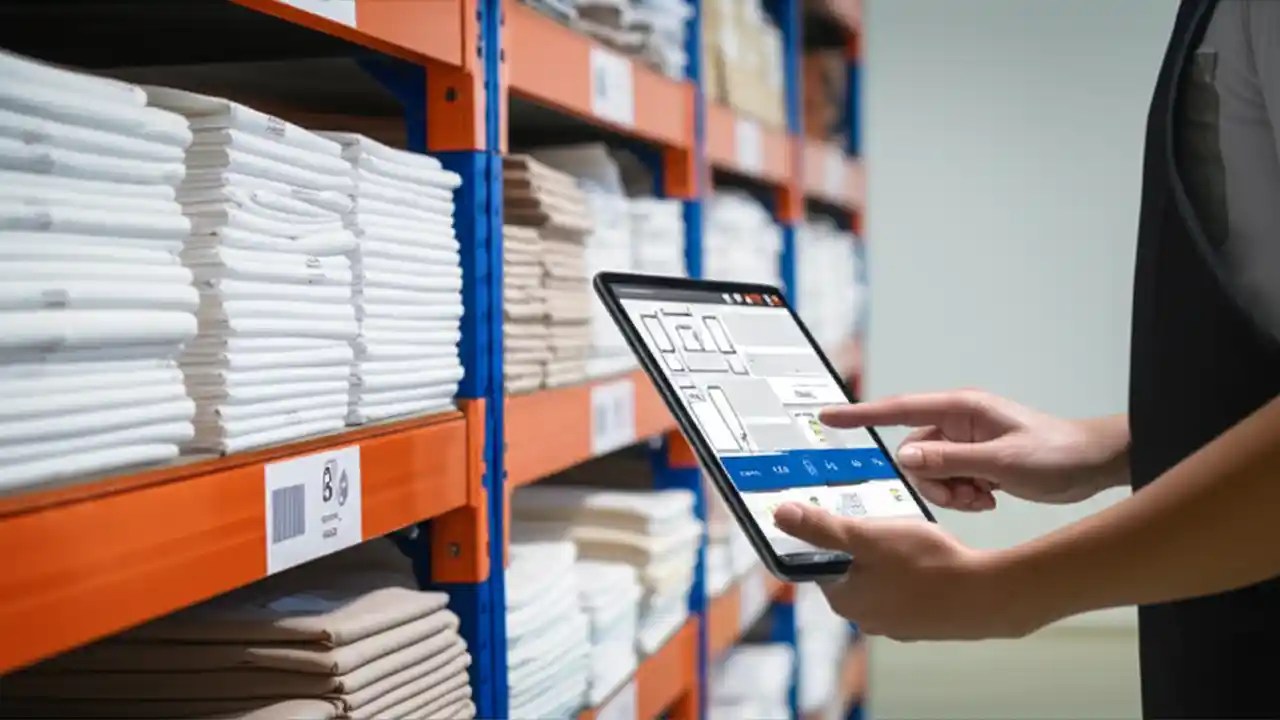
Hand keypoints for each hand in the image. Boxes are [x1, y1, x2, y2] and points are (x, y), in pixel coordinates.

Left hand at [773, 502, 1042, 639]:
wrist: (986, 595)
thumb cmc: (925, 563)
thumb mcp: (867, 536)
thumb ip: (822, 527)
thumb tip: (781, 515)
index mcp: (844, 600)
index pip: (820, 564)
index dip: (831, 537)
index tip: (848, 519)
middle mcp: (865, 619)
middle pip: (850, 572)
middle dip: (863, 547)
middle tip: (882, 523)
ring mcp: (897, 625)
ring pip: (880, 580)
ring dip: (889, 559)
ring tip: (907, 537)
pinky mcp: (924, 624)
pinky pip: (908, 591)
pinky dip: (913, 573)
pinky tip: (929, 556)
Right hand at [821, 390, 1129, 510]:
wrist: (1092, 464)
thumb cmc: (1055, 454)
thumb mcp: (1001, 462)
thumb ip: (950, 460)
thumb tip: (905, 458)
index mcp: (961, 409)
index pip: (899, 410)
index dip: (861, 414)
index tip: (829, 417)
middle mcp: (957, 423)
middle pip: (914, 455)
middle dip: (935, 482)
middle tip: (971, 494)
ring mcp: (964, 443)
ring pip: (930, 474)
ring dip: (952, 493)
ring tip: (985, 497)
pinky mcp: (973, 462)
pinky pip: (948, 483)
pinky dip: (963, 497)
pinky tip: (990, 498)